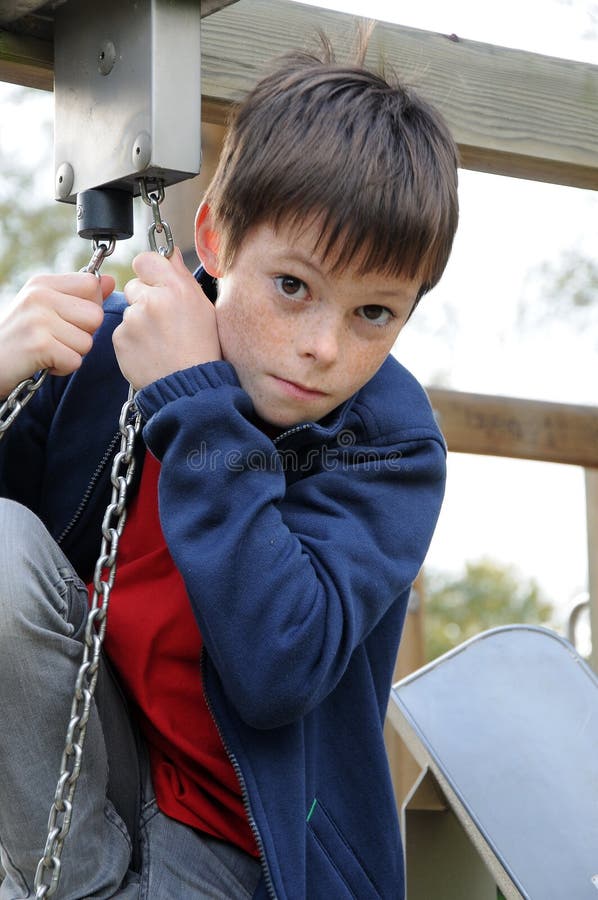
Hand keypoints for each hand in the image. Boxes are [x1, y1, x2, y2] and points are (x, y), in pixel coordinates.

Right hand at [0, 272, 111, 396]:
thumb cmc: (21, 336)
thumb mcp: (46, 307)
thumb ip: (80, 295)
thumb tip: (113, 281)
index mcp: (43, 283)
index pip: (91, 283)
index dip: (90, 306)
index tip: (69, 318)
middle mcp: (40, 296)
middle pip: (96, 316)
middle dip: (83, 334)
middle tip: (57, 339)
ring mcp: (38, 319)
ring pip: (87, 342)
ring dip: (72, 353)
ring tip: (48, 350)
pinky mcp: (39, 345)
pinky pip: (75, 361)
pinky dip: (62, 368)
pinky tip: (44, 362)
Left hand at [113, 247, 220, 389]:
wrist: (189, 386)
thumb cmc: (202, 347)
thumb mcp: (203, 308)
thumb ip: (182, 277)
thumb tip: (169, 253)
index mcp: (176, 288)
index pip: (146, 260)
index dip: (150, 272)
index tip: (156, 285)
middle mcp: (152, 300)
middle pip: (134, 285)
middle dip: (144, 299)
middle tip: (163, 322)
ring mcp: (133, 320)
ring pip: (129, 310)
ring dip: (139, 321)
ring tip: (159, 341)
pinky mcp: (120, 338)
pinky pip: (121, 331)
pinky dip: (132, 340)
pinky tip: (149, 351)